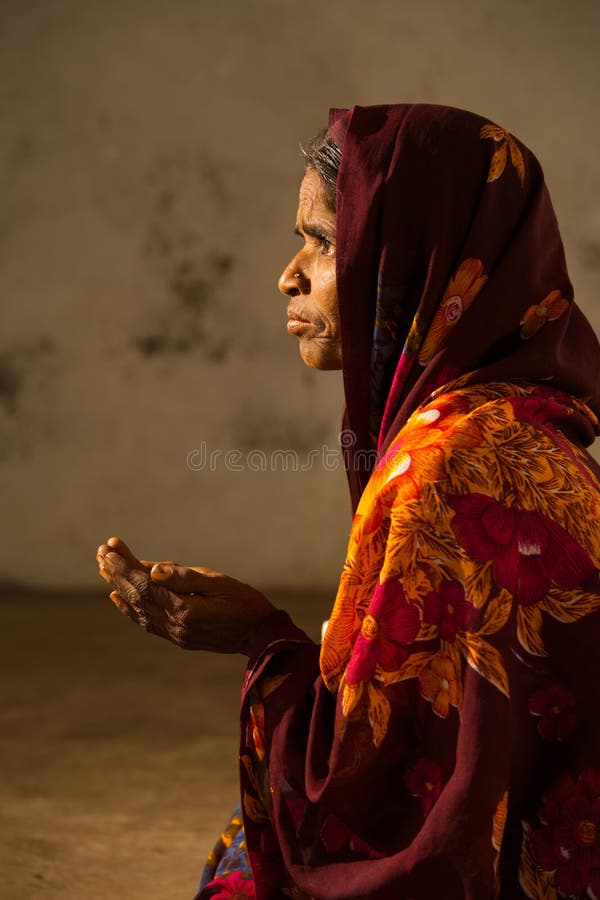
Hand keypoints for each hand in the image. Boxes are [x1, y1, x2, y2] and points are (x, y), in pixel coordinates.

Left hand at [96, 536, 276, 654]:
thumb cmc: (246, 603)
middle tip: (101, 552)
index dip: (125, 564)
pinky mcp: (179, 638)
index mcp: (184, 608)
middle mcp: (174, 624)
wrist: (261, 637)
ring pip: (137, 609)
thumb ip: (186, 577)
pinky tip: (117, 598)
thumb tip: (153, 569)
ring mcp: (175, 634)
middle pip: (137, 595)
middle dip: (117, 572)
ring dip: (119, 588)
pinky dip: (129, 609)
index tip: (110, 546)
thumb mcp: (221, 583)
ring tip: (103, 569)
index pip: (145, 582)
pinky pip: (146, 622)